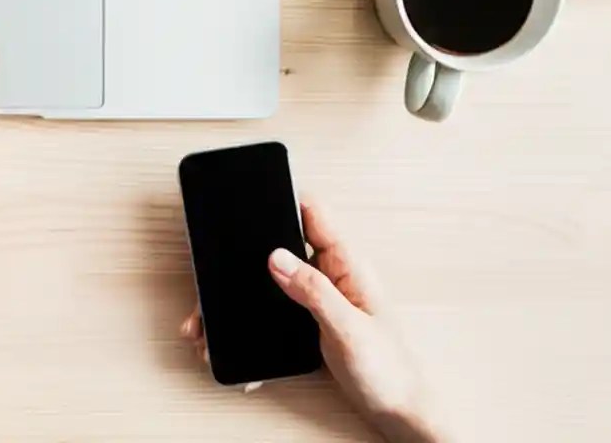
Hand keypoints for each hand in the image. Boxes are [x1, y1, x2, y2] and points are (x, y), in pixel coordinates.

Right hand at [181, 201, 459, 442]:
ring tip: (212, 316)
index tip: (248, 203)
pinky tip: (238, 338)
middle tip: (217, 270)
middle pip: (282, 242)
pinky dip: (253, 316)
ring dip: (244, 290)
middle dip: (248, 254)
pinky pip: (274, 303)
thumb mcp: (349, 329)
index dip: (282, 199)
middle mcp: (331, 273)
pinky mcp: (309, 316)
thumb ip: (313, 290)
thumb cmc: (389, 371)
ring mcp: (319, 295)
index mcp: (347, 264)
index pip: (312, 213)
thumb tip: (276, 257)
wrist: (399, 411)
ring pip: (271, 276)